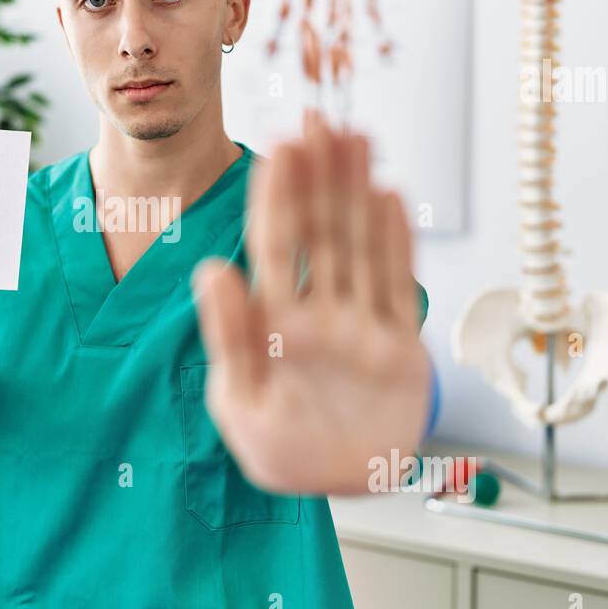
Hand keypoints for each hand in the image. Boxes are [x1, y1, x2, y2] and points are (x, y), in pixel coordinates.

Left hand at [191, 109, 430, 495]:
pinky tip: (390, 196)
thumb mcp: (239, 399)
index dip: (277, 195)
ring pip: (359, 244)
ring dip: (358, 193)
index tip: (280, 147)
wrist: (341, 489)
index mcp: (271, 320)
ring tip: (358, 138)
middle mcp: (316, 310)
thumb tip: (209, 270)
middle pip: (319, 231)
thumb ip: (228, 336)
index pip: (274, 244)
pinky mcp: (398, 342)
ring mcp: (359, 322)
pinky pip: (396, 283)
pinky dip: (396, 242)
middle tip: (322, 119)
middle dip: (320, 177)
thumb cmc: (279, 451)